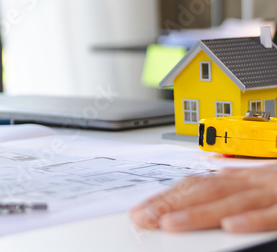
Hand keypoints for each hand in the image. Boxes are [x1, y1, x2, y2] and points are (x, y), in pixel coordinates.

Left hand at [130, 166, 276, 231]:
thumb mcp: (265, 181)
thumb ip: (240, 182)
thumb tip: (214, 180)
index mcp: (243, 179)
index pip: (197, 185)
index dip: (167, 197)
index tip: (140, 211)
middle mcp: (253, 183)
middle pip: (206, 191)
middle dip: (172, 204)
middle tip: (144, 217)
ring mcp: (272, 193)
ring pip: (231, 201)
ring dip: (199, 212)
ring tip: (169, 223)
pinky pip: (271, 214)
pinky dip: (251, 219)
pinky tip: (230, 226)